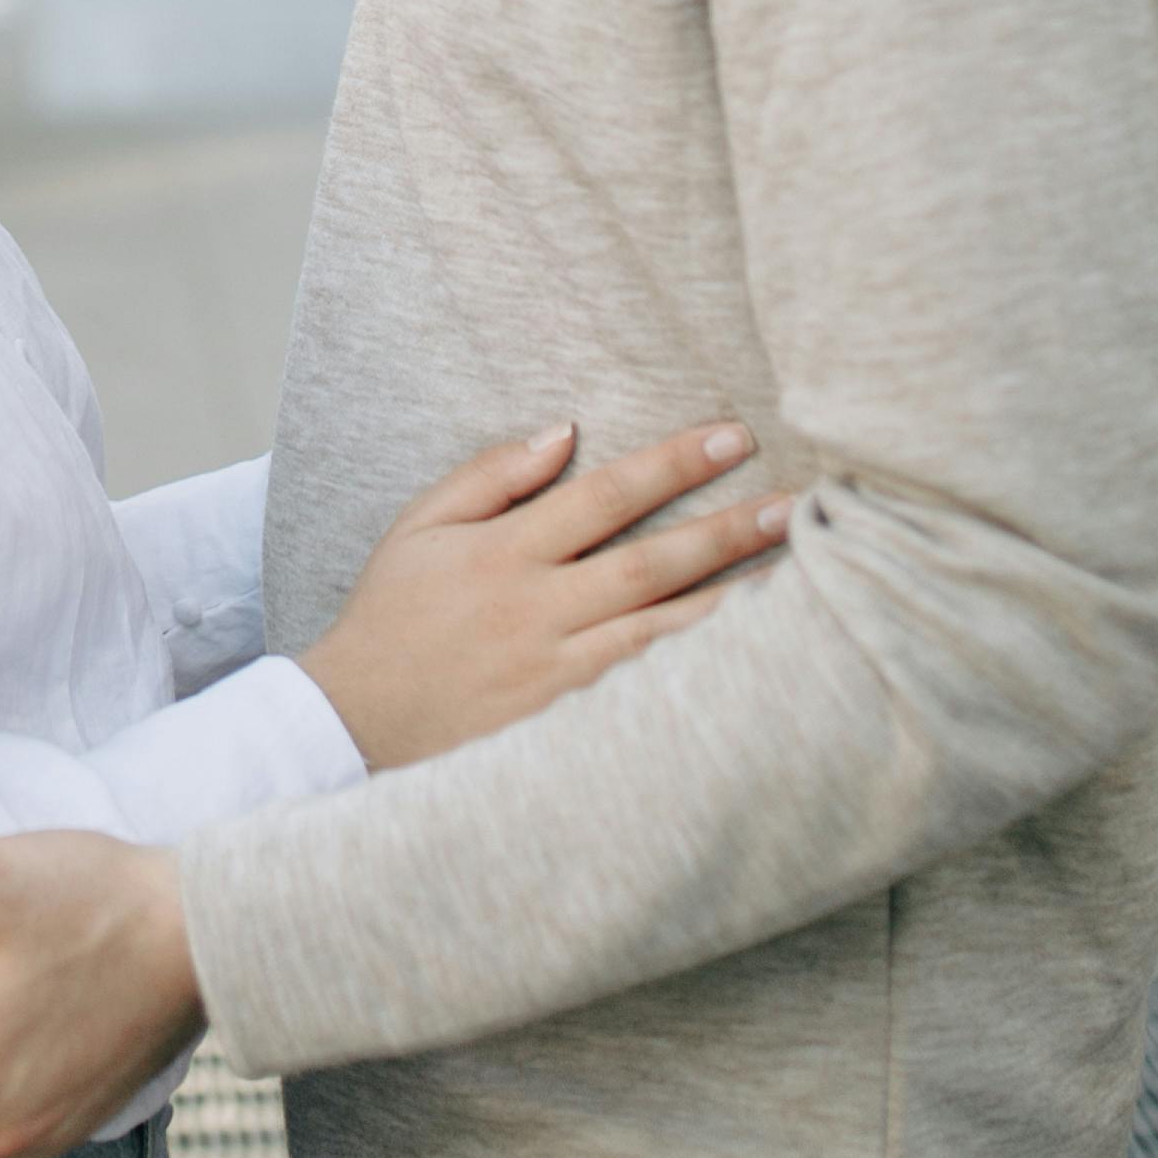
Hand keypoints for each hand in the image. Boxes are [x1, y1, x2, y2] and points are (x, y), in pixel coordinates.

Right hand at [300, 420, 782, 768]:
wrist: (351, 726)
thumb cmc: (393, 618)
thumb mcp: (420, 527)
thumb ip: (491, 475)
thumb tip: (564, 430)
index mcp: (504, 553)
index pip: (604, 494)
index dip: (673, 463)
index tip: (735, 436)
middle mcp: (536, 610)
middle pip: (650, 564)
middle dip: (729, 530)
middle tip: (798, 503)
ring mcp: (555, 674)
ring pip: (662, 635)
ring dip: (735, 604)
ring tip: (806, 579)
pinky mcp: (566, 726)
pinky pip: (646, 695)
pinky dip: (698, 674)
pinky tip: (753, 658)